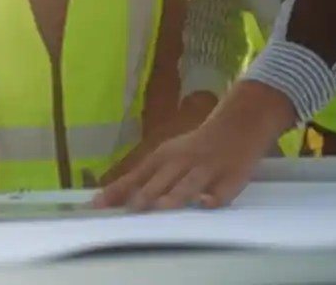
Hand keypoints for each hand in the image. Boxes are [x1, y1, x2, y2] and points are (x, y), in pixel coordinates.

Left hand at [93, 82, 293, 210]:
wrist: (238, 124)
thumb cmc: (195, 147)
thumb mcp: (167, 156)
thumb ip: (142, 178)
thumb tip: (108, 198)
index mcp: (163, 157)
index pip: (136, 175)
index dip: (117, 191)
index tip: (97, 206)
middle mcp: (182, 162)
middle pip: (160, 180)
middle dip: (145, 196)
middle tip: (129, 211)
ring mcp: (207, 169)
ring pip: (189, 184)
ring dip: (175, 196)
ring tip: (162, 208)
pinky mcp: (232, 177)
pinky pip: (223, 190)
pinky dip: (215, 198)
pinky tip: (207, 204)